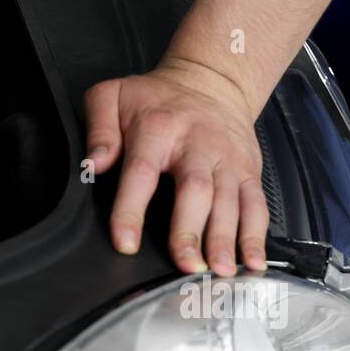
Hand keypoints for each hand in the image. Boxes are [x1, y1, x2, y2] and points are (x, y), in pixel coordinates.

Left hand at [84, 58, 269, 274]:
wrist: (210, 81)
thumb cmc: (157, 98)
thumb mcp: (113, 96)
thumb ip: (98, 131)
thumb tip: (93, 164)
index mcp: (157, 129)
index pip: (141, 172)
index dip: (131, 210)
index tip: (126, 242)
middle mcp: (196, 144)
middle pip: (195, 190)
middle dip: (190, 231)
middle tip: (186, 264)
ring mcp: (226, 158)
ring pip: (229, 200)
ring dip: (225, 239)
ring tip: (220, 269)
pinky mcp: (249, 169)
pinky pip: (256, 204)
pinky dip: (255, 235)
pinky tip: (252, 260)